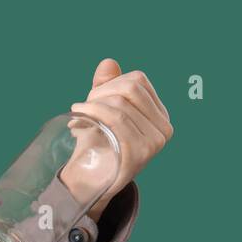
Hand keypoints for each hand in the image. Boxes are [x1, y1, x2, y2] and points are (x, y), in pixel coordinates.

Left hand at [60, 59, 172, 221]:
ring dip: (92, 104)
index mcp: (159, 114)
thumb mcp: (103, 110)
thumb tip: (108, 62)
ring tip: (79, 114)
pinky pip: (116, 120)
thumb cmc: (98, 142)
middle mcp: (164, 128)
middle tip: (84, 107)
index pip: (137, 80)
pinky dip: (92, 113)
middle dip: (100, 93)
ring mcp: (155, 141)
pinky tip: (77, 117)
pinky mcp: (140, 152)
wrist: (90, 179)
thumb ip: (107, 86)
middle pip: (129, 89)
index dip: (110, 84)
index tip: (93, 98)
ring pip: (120, 104)